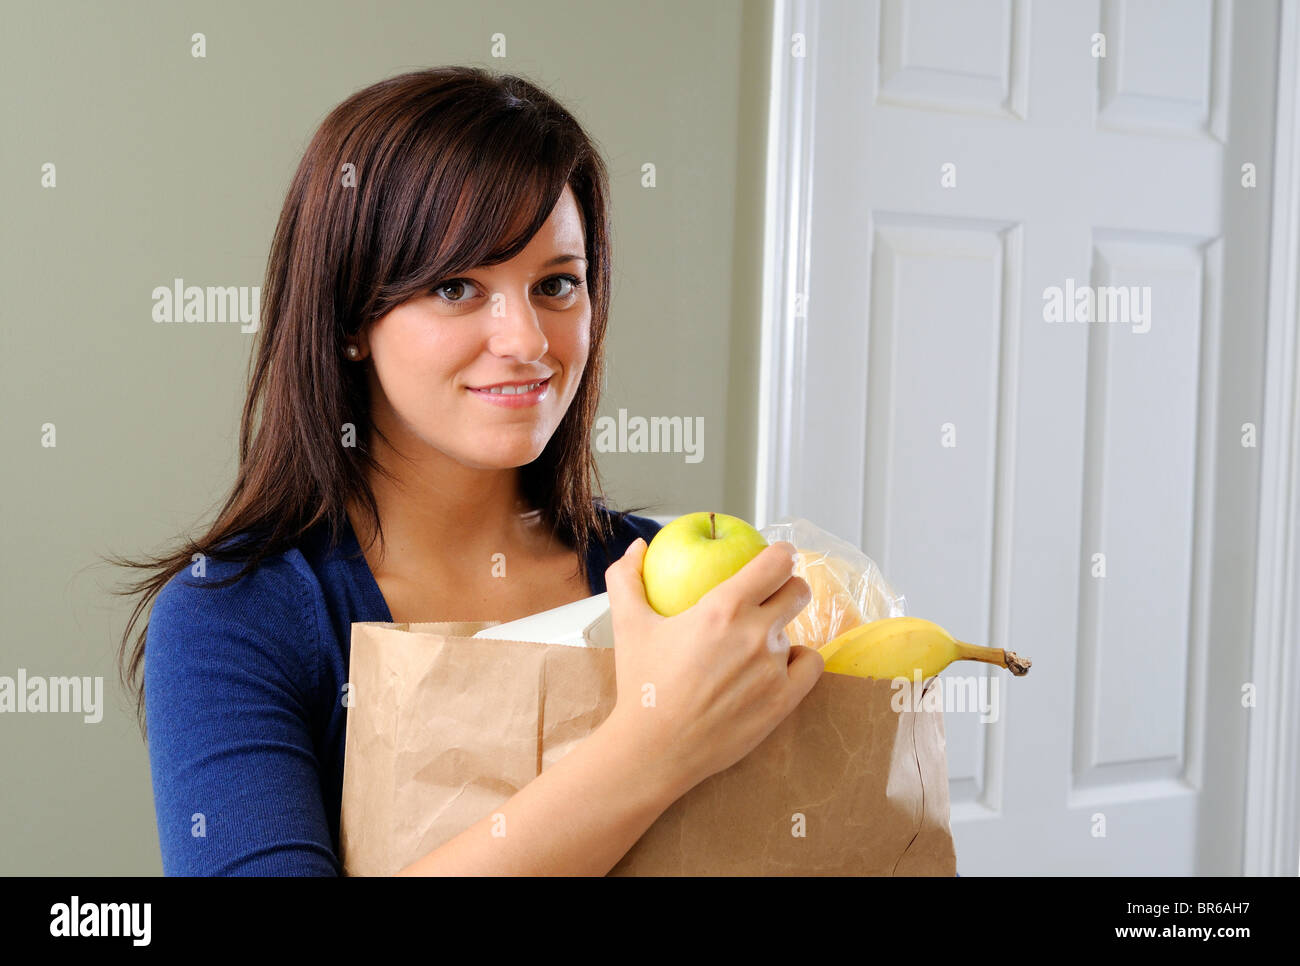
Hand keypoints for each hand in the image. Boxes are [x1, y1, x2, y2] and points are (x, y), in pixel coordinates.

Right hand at [602, 537, 823, 798]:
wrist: (654, 749)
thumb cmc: (641, 684)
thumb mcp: (627, 625)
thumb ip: (627, 578)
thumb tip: (638, 548)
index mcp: (723, 608)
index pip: (776, 563)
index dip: (782, 554)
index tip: (777, 557)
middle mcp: (755, 634)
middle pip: (798, 592)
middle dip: (789, 587)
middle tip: (773, 596)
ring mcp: (773, 669)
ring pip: (796, 631)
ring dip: (781, 632)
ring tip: (755, 646)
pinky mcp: (784, 700)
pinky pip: (811, 665)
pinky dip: (799, 661)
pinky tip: (780, 664)